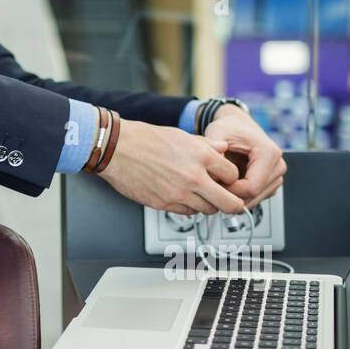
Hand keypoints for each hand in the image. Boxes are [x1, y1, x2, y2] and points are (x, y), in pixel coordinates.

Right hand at [98, 119, 246, 215]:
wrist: (117, 149)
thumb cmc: (145, 139)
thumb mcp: (181, 135)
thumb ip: (206, 145)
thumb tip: (223, 149)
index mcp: (201, 156)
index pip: (233, 176)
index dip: (232, 178)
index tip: (227, 179)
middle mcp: (193, 177)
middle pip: (228, 203)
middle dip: (232, 203)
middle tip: (229, 200)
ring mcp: (179, 193)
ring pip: (208, 210)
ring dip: (208, 204)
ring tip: (200, 194)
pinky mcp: (164, 204)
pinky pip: (187, 213)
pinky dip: (189, 207)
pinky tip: (182, 196)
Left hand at [201, 104, 285, 207]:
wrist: (237, 124)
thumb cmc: (228, 128)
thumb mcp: (216, 134)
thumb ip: (214, 153)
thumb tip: (213, 176)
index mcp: (269, 153)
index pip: (251, 188)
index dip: (229, 191)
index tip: (213, 184)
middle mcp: (278, 165)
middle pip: (254, 196)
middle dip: (232, 195)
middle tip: (213, 187)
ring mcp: (277, 175)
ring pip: (255, 200)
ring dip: (236, 197)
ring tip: (219, 184)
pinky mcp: (272, 182)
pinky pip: (256, 198)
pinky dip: (240, 195)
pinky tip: (228, 184)